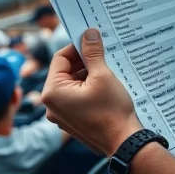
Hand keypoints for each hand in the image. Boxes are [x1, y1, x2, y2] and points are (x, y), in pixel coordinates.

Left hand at [42, 29, 142, 156]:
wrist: (122, 140)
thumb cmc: (111, 110)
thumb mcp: (103, 75)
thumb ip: (93, 53)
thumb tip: (89, 33)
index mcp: (53, 92)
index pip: (60, 58)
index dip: (77, 47)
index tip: (94, 41)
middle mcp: (51, 104)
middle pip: (64, 71)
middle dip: (84, 61)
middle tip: (103, 55)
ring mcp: (61, 114)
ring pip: (71, 83)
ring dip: (87, 74)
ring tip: (107, 72)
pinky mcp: (71, 120)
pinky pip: (76, 96)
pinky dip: (88, 87)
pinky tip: (105, 86)